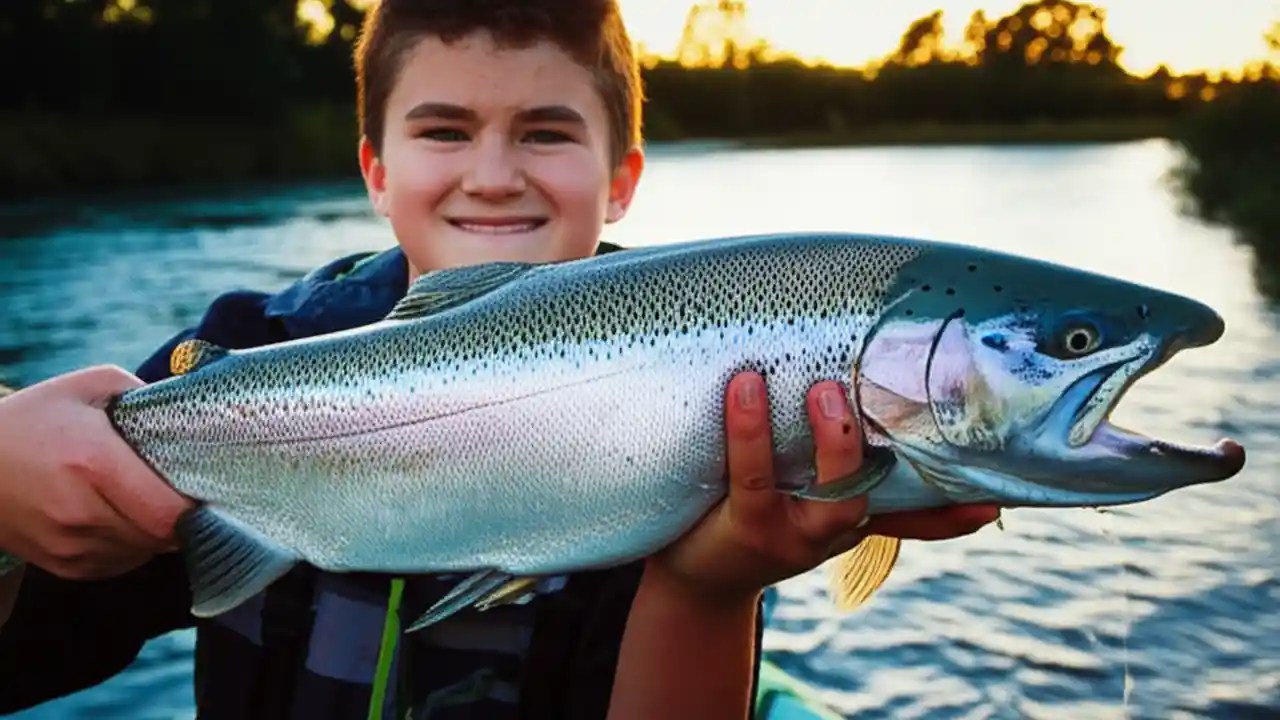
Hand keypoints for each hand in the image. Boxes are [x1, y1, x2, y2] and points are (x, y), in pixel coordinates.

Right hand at [0, 366, 194, 578]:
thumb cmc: (33, 420)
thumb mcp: (87, 386)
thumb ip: (142, 394)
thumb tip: (187, 413)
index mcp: (93, 463)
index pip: (169, 512)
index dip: (197, 506)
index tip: (203, 486)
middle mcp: (81, 512)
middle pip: (162, 536)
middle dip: (181, 517)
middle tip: (179, 490)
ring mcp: (70, 545)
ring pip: (145, 553)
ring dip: (157, 532)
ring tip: (145, 500)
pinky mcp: (64, 566)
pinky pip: (122, 564)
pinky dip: (133, 545)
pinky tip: (121, 516)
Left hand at [646, 371, 998, 605]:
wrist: (695, 577)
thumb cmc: (750, 512)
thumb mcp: (799, 492)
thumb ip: (825, 453)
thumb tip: (835, 374)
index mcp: (852, 515)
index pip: (915, 515)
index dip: (954, 511)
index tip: (994, 500)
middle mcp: (831, 528)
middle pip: (875, 496)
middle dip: (883, 448)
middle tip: (873, 399)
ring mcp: (791, 532)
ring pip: (829, 493)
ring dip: (830, 442)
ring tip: (820, 388)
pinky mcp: (745, 526)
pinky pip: (752, 478)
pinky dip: (750, 432)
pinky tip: (745, 387)